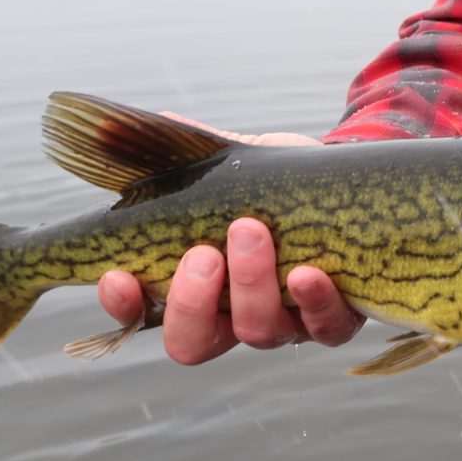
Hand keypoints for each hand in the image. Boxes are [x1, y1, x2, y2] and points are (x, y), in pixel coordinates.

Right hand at [96, 116, 363, 364]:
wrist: (344, 186)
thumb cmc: (272, 183)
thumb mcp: (229, 163)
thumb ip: (187, 148)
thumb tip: (159, 117)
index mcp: (188, 285)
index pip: (140, 312)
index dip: (123, 305)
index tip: (117, 275)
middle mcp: (230, 316)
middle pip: (191, 343)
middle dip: (190, 301)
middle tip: (201, 253)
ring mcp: (282, 323)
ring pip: (257, 332)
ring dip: (249, 285)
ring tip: (250, 230)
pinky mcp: (332, 318)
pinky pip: (324, 329)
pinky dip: (314, 303)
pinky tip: (307, 272)